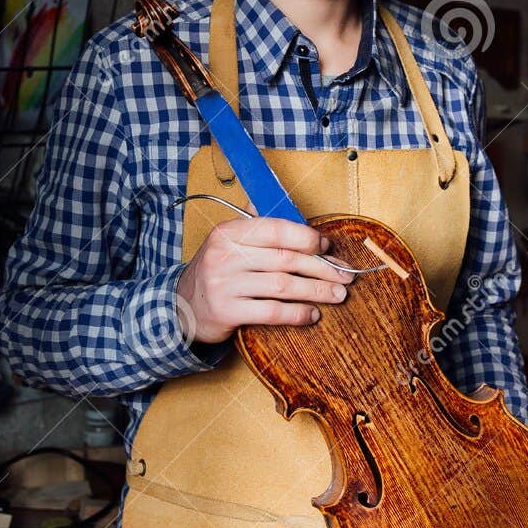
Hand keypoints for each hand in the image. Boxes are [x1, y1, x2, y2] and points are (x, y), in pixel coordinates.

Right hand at [176, 215, 350, 343]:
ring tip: (337, 295)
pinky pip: (272, 312)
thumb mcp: (229, 242)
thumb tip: (296, 213)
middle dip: (321, 267)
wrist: (182, 305)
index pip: (276, 229)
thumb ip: (258, 227)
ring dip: (316, 291)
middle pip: (286, 259)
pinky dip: (297, 313)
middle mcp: (225, 255)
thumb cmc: (217, 271)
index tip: (327, 246)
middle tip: (344, 275)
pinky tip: (312, 314)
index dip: (307, 237)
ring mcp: (225, 284)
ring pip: (283, 286)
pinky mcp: (227, 311)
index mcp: (229, 232)